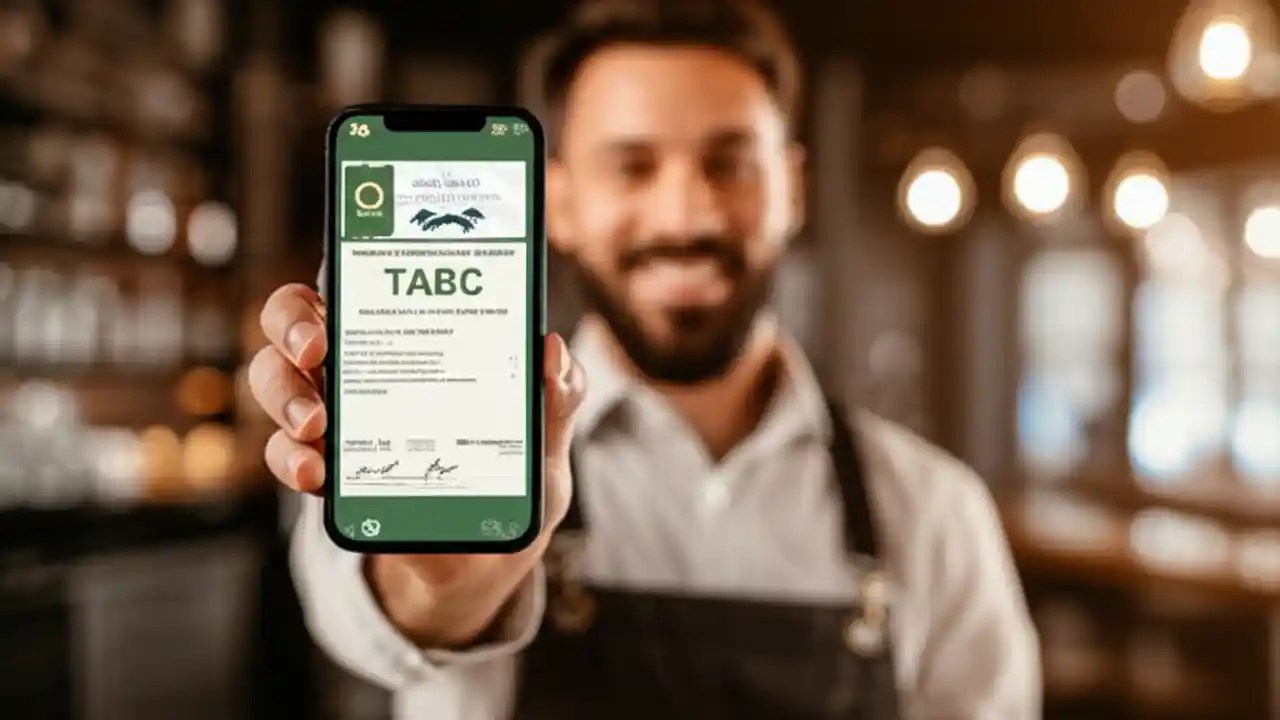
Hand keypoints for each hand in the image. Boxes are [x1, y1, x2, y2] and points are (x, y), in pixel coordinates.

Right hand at [248, 283, 584, 647]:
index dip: (335, 275)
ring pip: (274, 383)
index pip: (354, 283)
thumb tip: (553, 349)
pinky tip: (316, 474)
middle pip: (293, 322)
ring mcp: (331, 418)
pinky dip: (290, 460)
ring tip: (317, 425)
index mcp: (410, 336)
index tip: (339, 293)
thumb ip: (558, 394)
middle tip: (317, 351)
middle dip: (291, 326)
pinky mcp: (324, 471)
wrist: (485, 553)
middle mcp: (359, 366)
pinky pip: (285, 455)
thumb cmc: (511, 472)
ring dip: (286, 397)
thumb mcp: (544, 436)